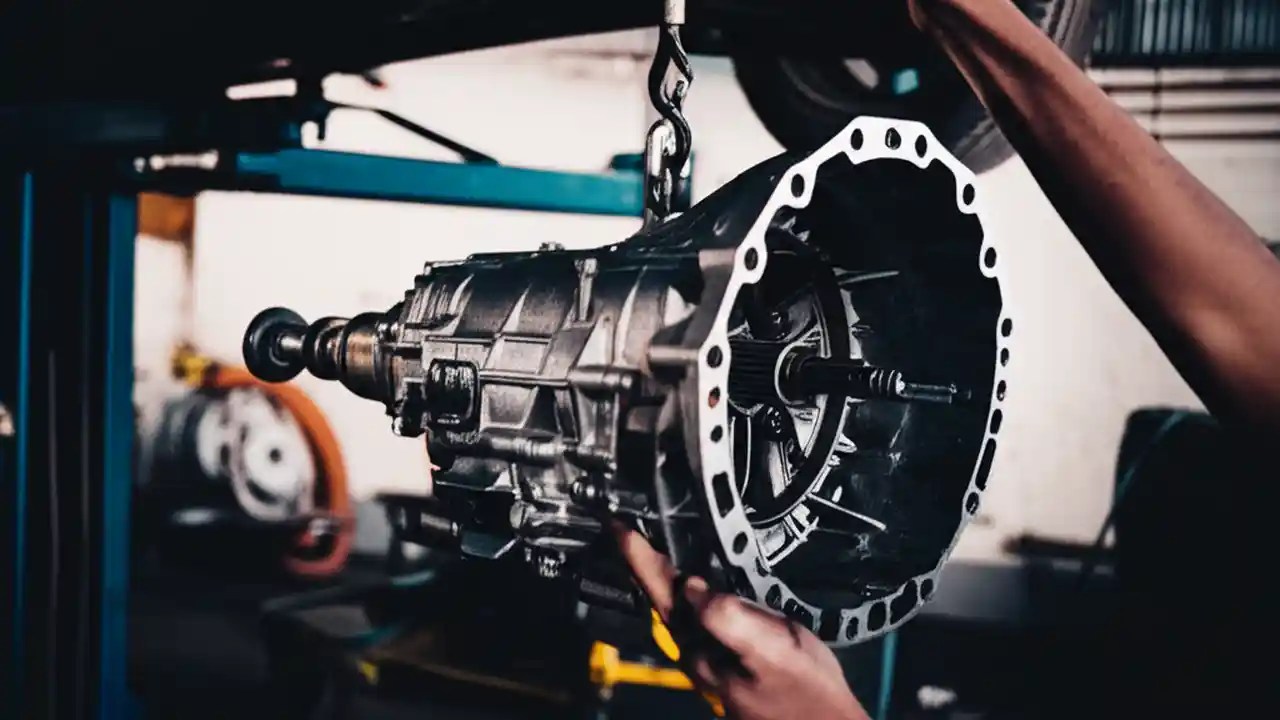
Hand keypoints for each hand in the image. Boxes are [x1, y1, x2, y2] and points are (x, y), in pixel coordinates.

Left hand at [614, 524, 869, 719]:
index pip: (659, 591)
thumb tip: (692, 586)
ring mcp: (709, 653)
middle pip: (660, 595)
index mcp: (699, 645)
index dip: (638, 556)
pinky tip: (696, 573)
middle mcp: (696, 650)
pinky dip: (689, 583)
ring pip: (676, 602)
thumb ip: (731, 618)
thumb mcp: (773, 650)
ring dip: (663, 569)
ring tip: (652, 540)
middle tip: (628, 524)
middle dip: (643, 559)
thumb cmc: (806, 692)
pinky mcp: (726, 653)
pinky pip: (698, 609)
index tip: (619, 527)